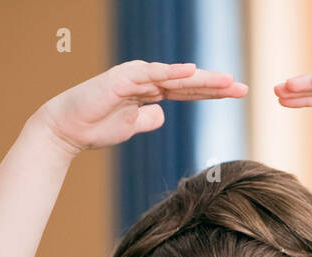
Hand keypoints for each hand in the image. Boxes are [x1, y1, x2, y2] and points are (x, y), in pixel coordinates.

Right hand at [33, 60, 247, 157]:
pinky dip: (171, 72)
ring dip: (202, 79)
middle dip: (216, 85)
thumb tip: (162, 116)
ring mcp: (135, 77)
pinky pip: (151, 75)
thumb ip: (149, 119)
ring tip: (227, 81)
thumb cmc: (98, 127)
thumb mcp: (132, 126)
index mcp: (151, 90)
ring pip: (175, 77)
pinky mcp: (122, 79)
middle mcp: (146, 79)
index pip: (189, 91)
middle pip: (188, 82)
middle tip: (243, 87)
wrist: (68, 130)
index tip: (238, 93)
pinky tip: (191, 71)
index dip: (213, 92)